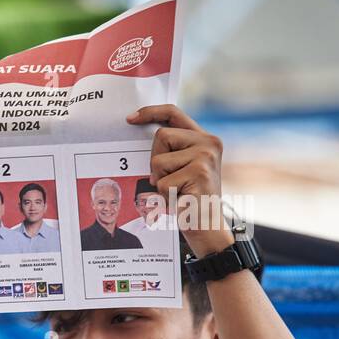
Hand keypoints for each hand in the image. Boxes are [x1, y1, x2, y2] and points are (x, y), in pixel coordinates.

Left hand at [129, 104, 233, 254]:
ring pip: (158, 160)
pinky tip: (179, 200)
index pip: (174, 113)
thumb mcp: (180, 168)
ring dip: (160, 180)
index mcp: (204, 138)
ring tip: (177, 190)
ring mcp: (206, 156)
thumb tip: (137, 133)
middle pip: (161, 135)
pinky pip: (163, 181)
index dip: (151, 112)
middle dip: (155, 160)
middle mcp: (209, 142)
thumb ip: (170, 150)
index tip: (130, 118)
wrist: (207, 226)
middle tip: (169, 179)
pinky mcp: (199, 172)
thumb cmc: (188, 198)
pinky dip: (165, 195)